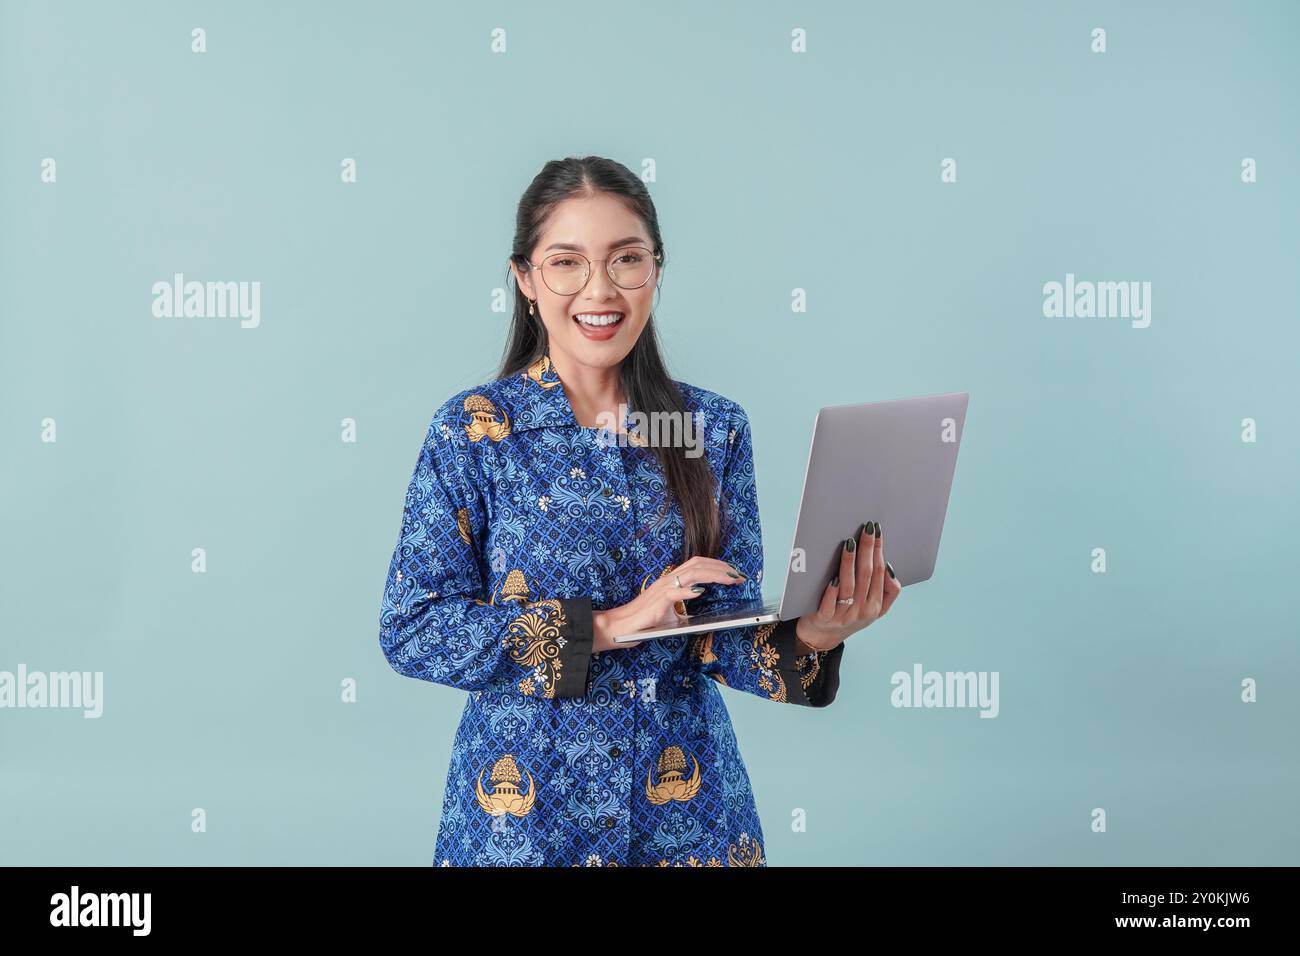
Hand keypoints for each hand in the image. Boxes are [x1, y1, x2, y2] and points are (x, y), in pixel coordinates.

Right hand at [591, 556, 746, 652]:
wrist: (623, 626)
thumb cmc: (646, 622)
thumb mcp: (672, 616)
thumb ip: (686, 611)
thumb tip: (703, 617)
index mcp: (672, 581)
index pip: (698, 565)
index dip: (717, 566)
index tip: (734, 574)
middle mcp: (668, 580)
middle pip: (698, 564)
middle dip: (721, 568)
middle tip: (738, 575)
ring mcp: (663, 589)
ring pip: (691, 573)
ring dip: (713, 575)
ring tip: (729, 579)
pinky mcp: (657, 601)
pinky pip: (673, 593)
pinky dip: (687, 592)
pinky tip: (699, 592)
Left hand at [795, 521, 900, 652]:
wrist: (822, 636)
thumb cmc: (848, 615)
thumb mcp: (874, 609)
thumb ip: (888, 592)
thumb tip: (890, 569)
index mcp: (875, 606)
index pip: (880, 573)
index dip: (879, 551)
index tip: (877, 532)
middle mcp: (862, 611)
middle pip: (866, 575)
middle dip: (868, 549)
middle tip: (867, 529)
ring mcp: (843, 615)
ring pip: (849, 586)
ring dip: (849, 563)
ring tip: (849, 543)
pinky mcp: (824, 618)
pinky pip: (829, 604)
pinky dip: (832, 591)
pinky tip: (833, 576)